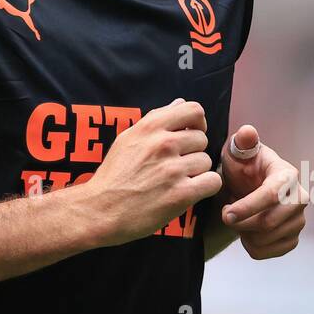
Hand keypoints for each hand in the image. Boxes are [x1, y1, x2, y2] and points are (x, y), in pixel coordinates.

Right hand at [86, 97, 222, 245]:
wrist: (101, 210)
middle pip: (202, 139)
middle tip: (177, 164)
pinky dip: (205, 187)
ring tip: (177, 181)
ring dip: (196, 172)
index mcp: (150, 127)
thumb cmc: (113, 176)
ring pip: (206, 161)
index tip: (190, 134)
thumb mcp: (127, 139)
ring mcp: (173, 169)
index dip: (197, 122)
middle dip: (193, 151)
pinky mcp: (181, 194)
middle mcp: (163, 144)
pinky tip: (189, 191)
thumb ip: (154, 120)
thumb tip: (178, 103)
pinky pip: (212, 182)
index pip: (193, 110)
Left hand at [217, 125, 307, 259]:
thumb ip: (242, 141)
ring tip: (237, 219)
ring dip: (244, 234)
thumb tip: (247, 132)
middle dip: (242, 223)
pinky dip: (252, 246)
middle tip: (226, 216)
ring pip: (268, 239)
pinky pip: (269, 252)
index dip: (247, 207)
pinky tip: (247, 232)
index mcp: (287, 175)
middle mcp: (300, 198)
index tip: (225, 213)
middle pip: (270, 222)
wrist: (249, 186)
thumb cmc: (244, 166)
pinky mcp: (292, 238)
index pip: (271, 196)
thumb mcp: (239, 151)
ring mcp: (298, 220)